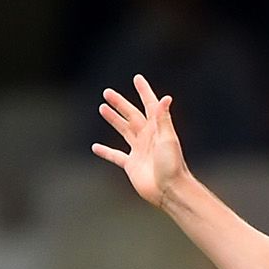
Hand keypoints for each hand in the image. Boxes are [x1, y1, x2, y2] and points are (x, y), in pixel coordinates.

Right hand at [92, 74, 187, 206]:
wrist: (170, 190)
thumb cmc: (172, 165)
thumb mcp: (168, 139)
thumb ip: (164, 119)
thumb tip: (166, 98)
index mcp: (157, 129)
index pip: (150, 106)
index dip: (144, 92)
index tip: (137, 78)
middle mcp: (147, 138)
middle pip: (131, 116)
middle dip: (120, 104)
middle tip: (107, 92)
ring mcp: (139, 151)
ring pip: (123, 131)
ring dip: (113, 120)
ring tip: (102, 108)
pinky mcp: (132, 165)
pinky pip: (116, 156)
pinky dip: (106, 152)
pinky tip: (95, 147)